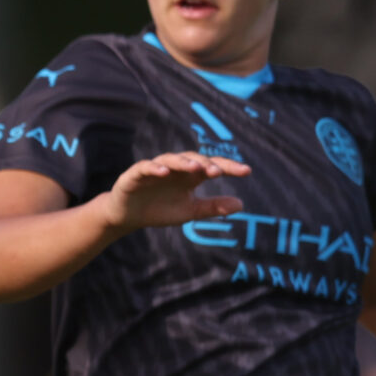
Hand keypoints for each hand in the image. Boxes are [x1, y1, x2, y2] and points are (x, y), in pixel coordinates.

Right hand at [98, 152, 250, 232]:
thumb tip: (241, 204)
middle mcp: (175, 168)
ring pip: (171, 159)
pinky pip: (146, 167)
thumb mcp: (189, 211)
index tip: (247, 171)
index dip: (229, 168)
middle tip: (218, 172)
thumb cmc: (160, 209)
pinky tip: (164, 172)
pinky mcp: (135, 174)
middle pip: (193, 159)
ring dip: (183, 162)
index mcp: (189, 176)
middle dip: (206, 164)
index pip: (212, 167)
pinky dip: (154, 167)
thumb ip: (213, 207)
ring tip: (195, 168)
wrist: (128, 216)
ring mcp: (155, 169)